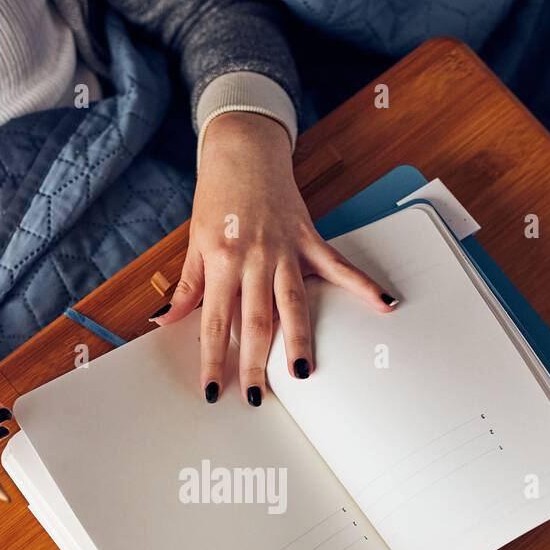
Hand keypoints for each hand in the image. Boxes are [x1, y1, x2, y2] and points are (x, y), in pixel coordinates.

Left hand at [151, 112, 394, 403]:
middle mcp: (255, 259)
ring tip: (304, 372)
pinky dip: (363, 285)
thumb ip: (187, 287)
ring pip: (294, 304)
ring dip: (300, 340)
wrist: (242, 150)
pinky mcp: (310, 239)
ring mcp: (286, 250)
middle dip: (256, 364)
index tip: (214, 391)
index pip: (215, 323)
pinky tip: (384, 304)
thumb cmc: (217, 197)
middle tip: (259, 398)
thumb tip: (165, 321)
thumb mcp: (195, 242)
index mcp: (222, 262)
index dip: (214, 360)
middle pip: (257, 321)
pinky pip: (339, 267)